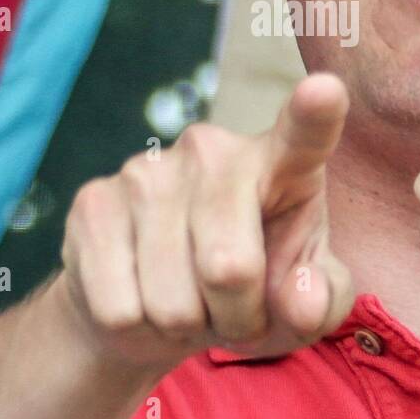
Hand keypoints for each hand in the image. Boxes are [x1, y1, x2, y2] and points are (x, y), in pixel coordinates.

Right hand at [59, 73, 355, 374]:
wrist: (154, 307)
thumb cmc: (250, 295)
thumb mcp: (301, 307)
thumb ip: (320, 302)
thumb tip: (301, 297)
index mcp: (280, 164)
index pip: (302, 136)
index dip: (314, 114)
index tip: (326, 89)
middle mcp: (212, 151)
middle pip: (231, 269)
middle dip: (236, 318)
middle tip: (233, 311)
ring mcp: (147, 171)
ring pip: (171, 302)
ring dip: (185, 326)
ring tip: (189, 304)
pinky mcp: (93, 203)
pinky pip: (120, 309)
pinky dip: (135, 329)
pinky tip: (141, 301)